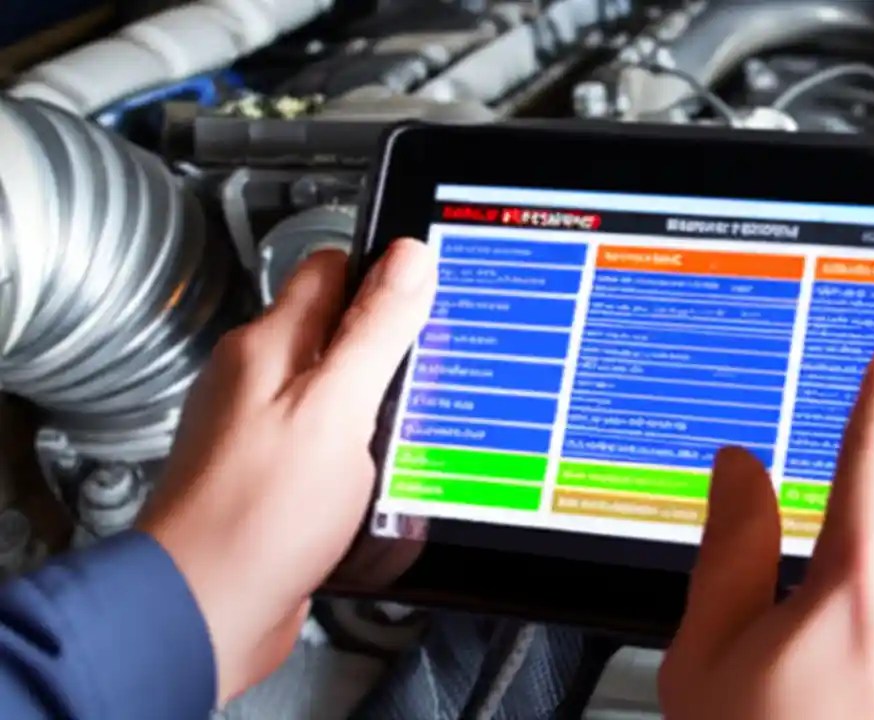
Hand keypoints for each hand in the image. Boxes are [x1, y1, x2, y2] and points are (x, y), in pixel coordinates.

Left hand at [137, 239, 433, 703]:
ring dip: (376, 408)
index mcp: (267, 346)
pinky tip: (381, 480)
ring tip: (411, 432)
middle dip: (389, 350)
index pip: (330, 271)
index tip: (430, 298)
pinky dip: (358, 456)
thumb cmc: (258, 514)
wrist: (207, 610)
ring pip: (334, 393)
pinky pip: (326, 446)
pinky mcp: (270, 480)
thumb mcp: (337, 408)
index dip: (384, 275)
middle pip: (336, 333)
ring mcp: (260, 431)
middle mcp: (256, 381)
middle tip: (431, 374)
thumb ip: (375, 329)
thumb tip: (408, 257)